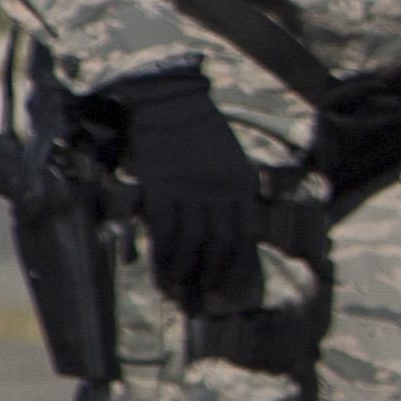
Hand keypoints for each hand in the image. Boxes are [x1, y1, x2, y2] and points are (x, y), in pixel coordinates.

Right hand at [104, 69, 268, 318]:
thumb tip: (233, 233)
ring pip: (190, 242)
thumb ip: (234, 195)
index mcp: (240, 186)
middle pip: (218, 245)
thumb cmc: (203, 133)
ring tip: (176, 290)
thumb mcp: (232, 161)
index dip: (236, 269)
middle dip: (211, 276)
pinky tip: (158, 270)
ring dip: (183, 271)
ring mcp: (188, 189)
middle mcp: (218, 191)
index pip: (243, 237)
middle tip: (203, 300)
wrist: (171, 101)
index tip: (229, 292)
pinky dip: (161, 253)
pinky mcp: (160, 186)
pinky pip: (163, 228)